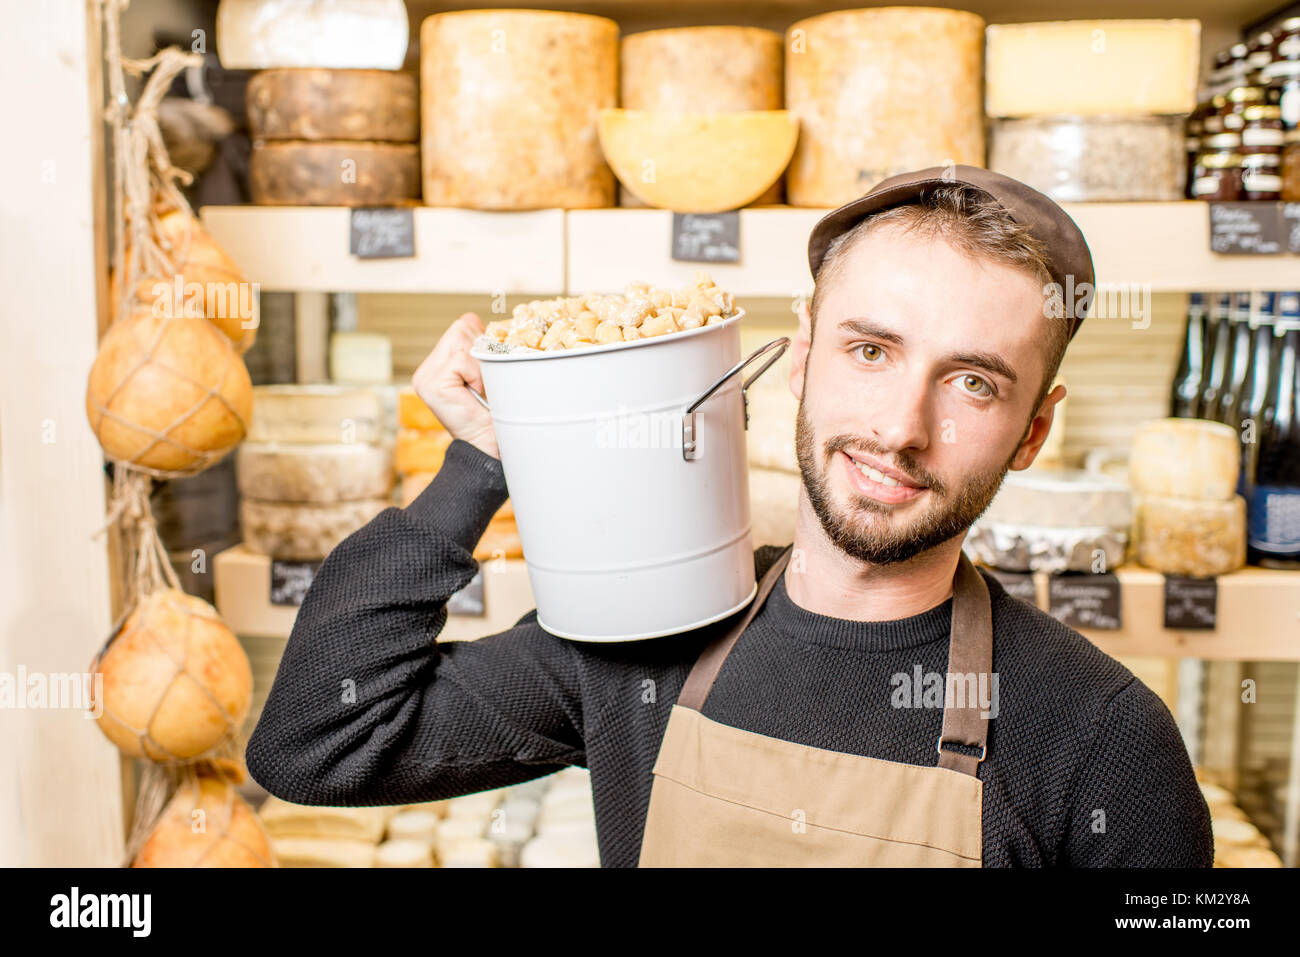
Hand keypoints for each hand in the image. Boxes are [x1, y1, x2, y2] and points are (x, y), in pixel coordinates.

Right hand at [412, 312, 497, 459]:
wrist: (490, 447)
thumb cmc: (495, 414)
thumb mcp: (489, 374)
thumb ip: (481, 349)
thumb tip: (482, 322)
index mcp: (439, 364)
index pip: (463, 326)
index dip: (484, 340)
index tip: (489, 369)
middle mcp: (427, 369)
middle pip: (462, 327)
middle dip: (483, 350)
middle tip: (486, 381)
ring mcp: (425, 376)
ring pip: (461, 339)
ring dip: (480, 363)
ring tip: (480, 388)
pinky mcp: (430, 384)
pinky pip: (461, 358)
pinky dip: (476, 373)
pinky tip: (475, 393)